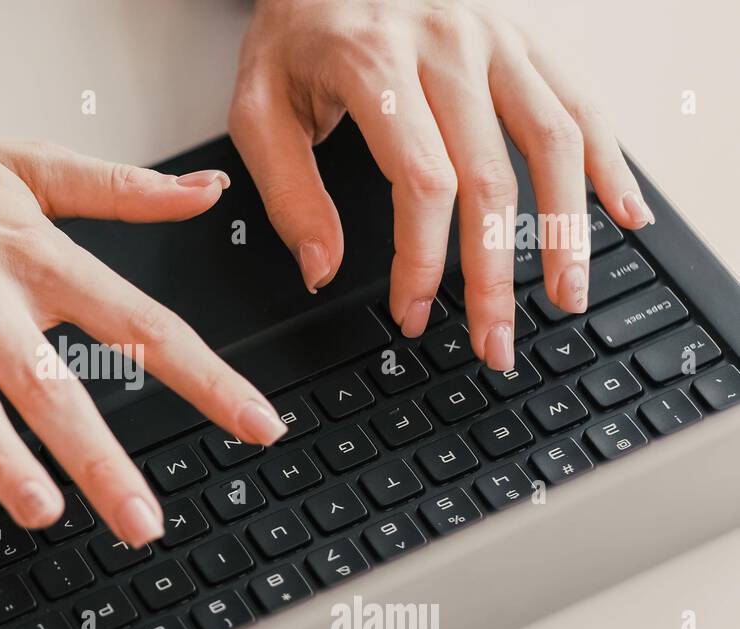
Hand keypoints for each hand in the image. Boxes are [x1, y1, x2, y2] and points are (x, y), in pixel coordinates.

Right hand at [0, 85, 286, 546]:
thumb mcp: (26, 163)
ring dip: (4, 460)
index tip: (256, 423)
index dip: (205, 377)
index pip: (138, 321)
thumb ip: (121, 189)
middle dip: (100, 457)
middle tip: (143, 520)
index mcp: (33, 255)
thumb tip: (205, 192)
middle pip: (51, 384)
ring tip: (43, 512)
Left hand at [230, 0, 654, 370]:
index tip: (413, 313)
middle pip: (492, 175)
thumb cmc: (296, 33)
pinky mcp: (525, 37)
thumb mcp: (258, 106)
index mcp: (375, 61)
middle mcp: (447, 43)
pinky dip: (609, 161)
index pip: (420, 180)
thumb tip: (321, 269)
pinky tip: (623, 214)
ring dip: (568, 228)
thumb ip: (287, 191)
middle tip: (497, 341)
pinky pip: (580, 100)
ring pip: (554, 139)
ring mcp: (497, 36)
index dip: (422, 260)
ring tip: (568, 296)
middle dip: (497, 272)